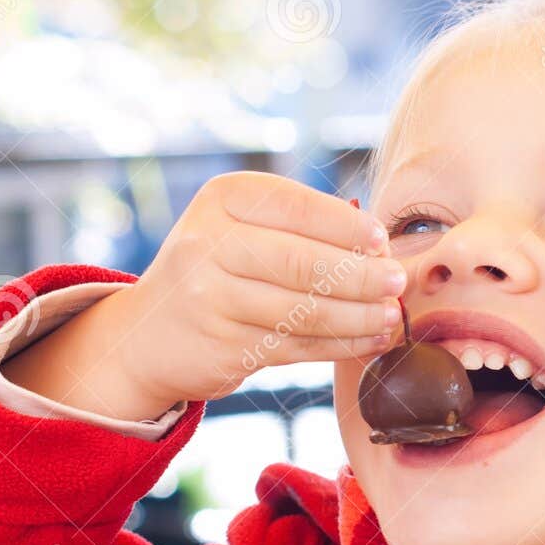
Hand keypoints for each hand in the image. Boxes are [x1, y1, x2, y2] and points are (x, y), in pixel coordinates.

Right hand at [2, 172, 405, 418]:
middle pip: (303, 261)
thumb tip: (379, 242)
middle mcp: (208, 243)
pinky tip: (369, 340)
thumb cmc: (216, 272)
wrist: (147, 336)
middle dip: (361, 275)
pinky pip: (299, 345)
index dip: (348, 226)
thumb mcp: (241, 228)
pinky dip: (341, 344)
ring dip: (359, 316)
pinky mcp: (225, 345)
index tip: (383, 242)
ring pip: (305, 309)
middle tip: (397, 282)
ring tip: (391, 316)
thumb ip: (299, 226)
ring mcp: (212, 297)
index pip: (297, 207)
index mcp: (221, 199)